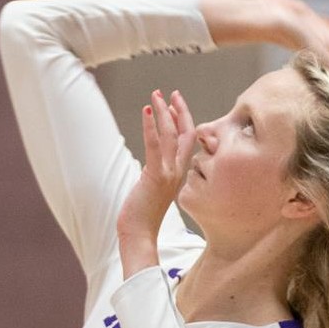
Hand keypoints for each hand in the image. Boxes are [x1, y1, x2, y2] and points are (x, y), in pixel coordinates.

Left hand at [117, 87, 194, 247]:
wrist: (140, 234)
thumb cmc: (143, 214)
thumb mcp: (155, 188)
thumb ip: (159, 173)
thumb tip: (155, 162)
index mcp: (180, 173)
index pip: (188, 141)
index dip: (184, 120)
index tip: (176, 104)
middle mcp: (178, 171)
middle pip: (186, 133)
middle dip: (179, 110)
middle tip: (171, 93)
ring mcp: (168, 173)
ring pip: (171, 135)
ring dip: (163, 112)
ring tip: (156, 96)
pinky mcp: (155, 176)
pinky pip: (155, 145)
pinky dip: (150, 126)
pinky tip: (146, 111)